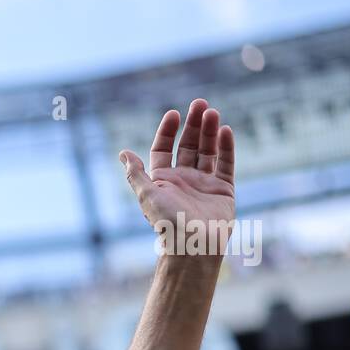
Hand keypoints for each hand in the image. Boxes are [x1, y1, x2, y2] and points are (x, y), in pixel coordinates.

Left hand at [120, 99, 235, 252]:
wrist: (193, 245)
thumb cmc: (166, 222)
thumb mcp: (147, 195)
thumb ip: (136, 173)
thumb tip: (123, 153)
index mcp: (163, 180)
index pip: (164, 149)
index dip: (167, 131)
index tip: (174, 113)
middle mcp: (183, 180)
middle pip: (188, 146)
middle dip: (193, 125)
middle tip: (200, 104)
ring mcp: (204, 184)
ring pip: (207, 152)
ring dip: (209, 132)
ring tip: (212, 113)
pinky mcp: (223, 190)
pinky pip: (226, 165)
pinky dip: (226, 148)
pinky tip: (225, 131)